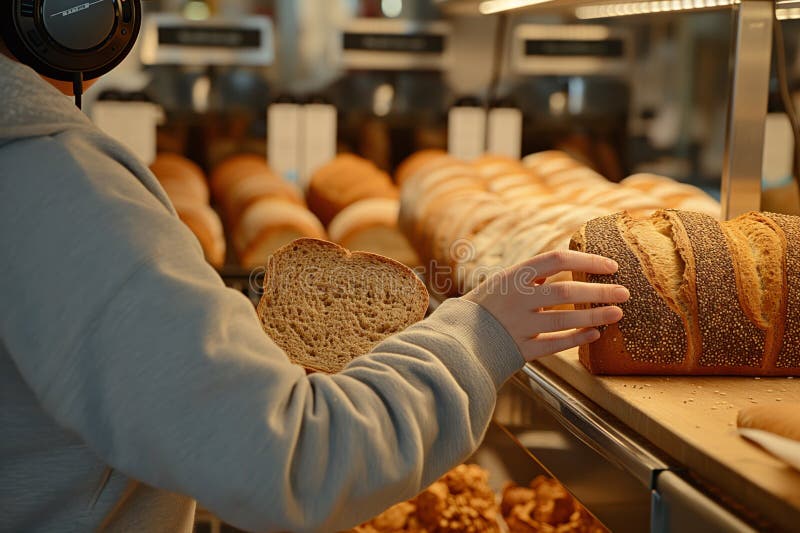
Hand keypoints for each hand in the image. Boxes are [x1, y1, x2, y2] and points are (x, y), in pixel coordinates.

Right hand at [464, 250, 628, 361]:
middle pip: (566, 291)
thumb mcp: (505, 281)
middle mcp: (517, 299)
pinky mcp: (521, 349)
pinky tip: (595, 334)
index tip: (611, 266)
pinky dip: (577, 339)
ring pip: (565, 320)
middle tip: (624, 292)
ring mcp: (519, 325)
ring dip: (595, 316)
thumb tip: (576, 269)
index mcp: (514, 276)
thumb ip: (535, 276)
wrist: (459, 336)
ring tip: (617, 313)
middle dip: (599, 291)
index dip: (586, 260)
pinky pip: (555, 344)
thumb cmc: (488, 305)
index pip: (557, 260)